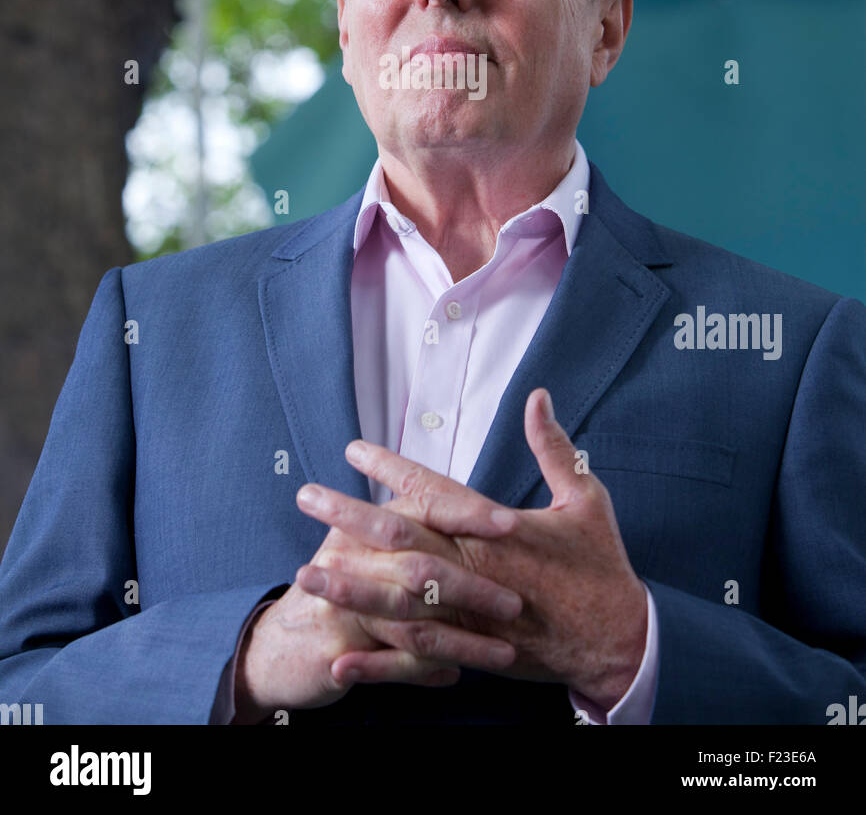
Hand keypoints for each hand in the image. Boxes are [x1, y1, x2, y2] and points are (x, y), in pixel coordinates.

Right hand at [233, 494, 520, 720]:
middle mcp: (353, 558)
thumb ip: (417, 531)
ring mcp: (343, 607)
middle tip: (515, 604)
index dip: (466, 515)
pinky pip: (392, 666)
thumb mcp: (368, 548)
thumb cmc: (339, 588)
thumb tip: (483, 516)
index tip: (509, 523)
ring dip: (463, 641)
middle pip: (420, 567)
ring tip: (505, 654)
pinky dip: (426, 673)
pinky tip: (455, 677)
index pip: (423, 508)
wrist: (279, 645)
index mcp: (367, 527)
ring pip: (413, 624)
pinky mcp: (336, 651)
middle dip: (473, 586)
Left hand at [295, 388, 647, 710]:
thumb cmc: (602, 567)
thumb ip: (553, 448)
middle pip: (401, 540)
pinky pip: (416, 657)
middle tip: (306, 496)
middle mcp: (476, 570)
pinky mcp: (474, 653)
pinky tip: (338, 661)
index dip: (391, 467)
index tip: (353, 448)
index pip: (433, 490)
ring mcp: (471, 616)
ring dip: (349, 587)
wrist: (621, 641)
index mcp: (497, 530)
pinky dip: (377, 662)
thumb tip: (537, 397)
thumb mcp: (586, 499)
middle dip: (350, 517)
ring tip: (305, 572)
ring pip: (398, 601)